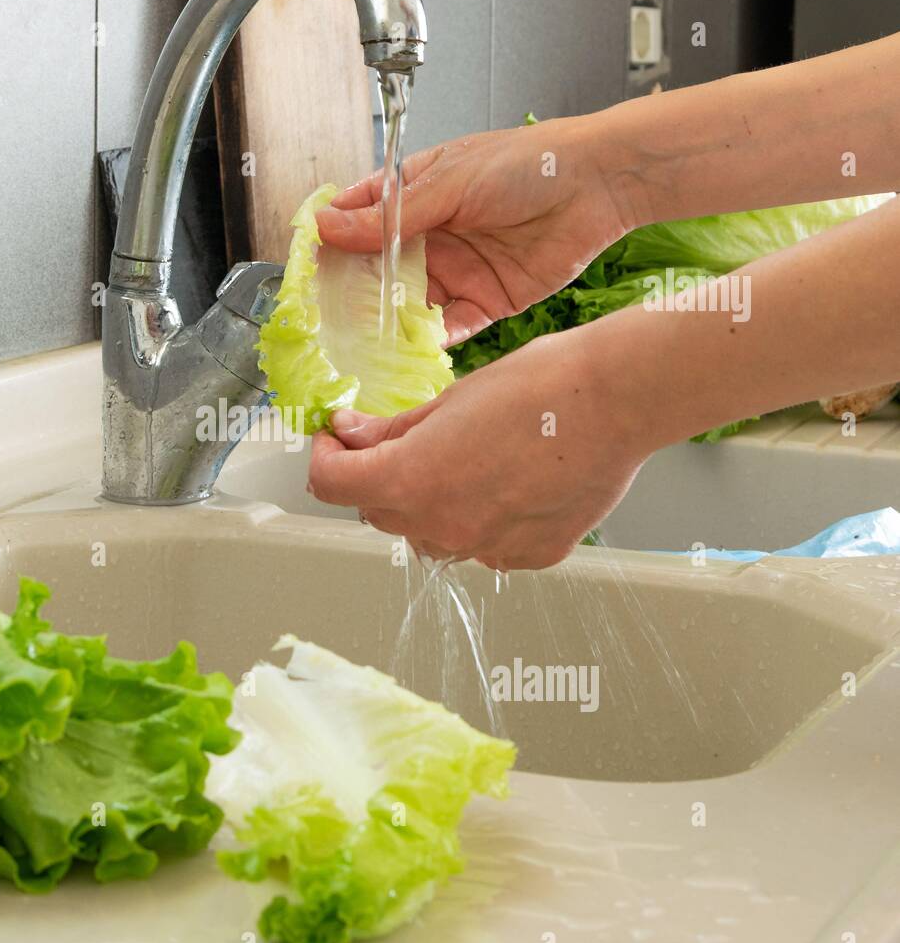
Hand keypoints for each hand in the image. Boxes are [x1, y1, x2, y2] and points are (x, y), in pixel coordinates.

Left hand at [306, 329, 647, 568]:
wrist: (618, 400)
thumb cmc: (540, 385)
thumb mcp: (448, 400)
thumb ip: (390, 430)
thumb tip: (348, 434)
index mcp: (410, 482)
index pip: (331, 485)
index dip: (325, 457)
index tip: (336, 440)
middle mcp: (442, 527)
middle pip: (380, 512)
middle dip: (378, 477)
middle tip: (396, 440)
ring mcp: (486, 549)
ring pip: (431, 533)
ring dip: (430, 502)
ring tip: (466, 457)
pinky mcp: (528, 556)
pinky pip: (483, 545)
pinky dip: (481, 518)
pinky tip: (508, 479)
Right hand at [316, 117, 633, 344]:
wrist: (599, 185)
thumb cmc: (527, 164)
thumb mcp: (449, 183)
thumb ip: (389, 216)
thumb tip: (328, 227)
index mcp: (418, 193)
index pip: (361, 218)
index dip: (332, 241)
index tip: (305, 265)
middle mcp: (434, 235)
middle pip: (379, 269)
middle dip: (353, 292)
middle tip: (325, 316)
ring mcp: (459, 269)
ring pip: (411, 303)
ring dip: (389, 321)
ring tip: (363, 341)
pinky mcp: (487, 300)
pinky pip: (451, 326)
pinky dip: (432, 339)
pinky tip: (414, 346)